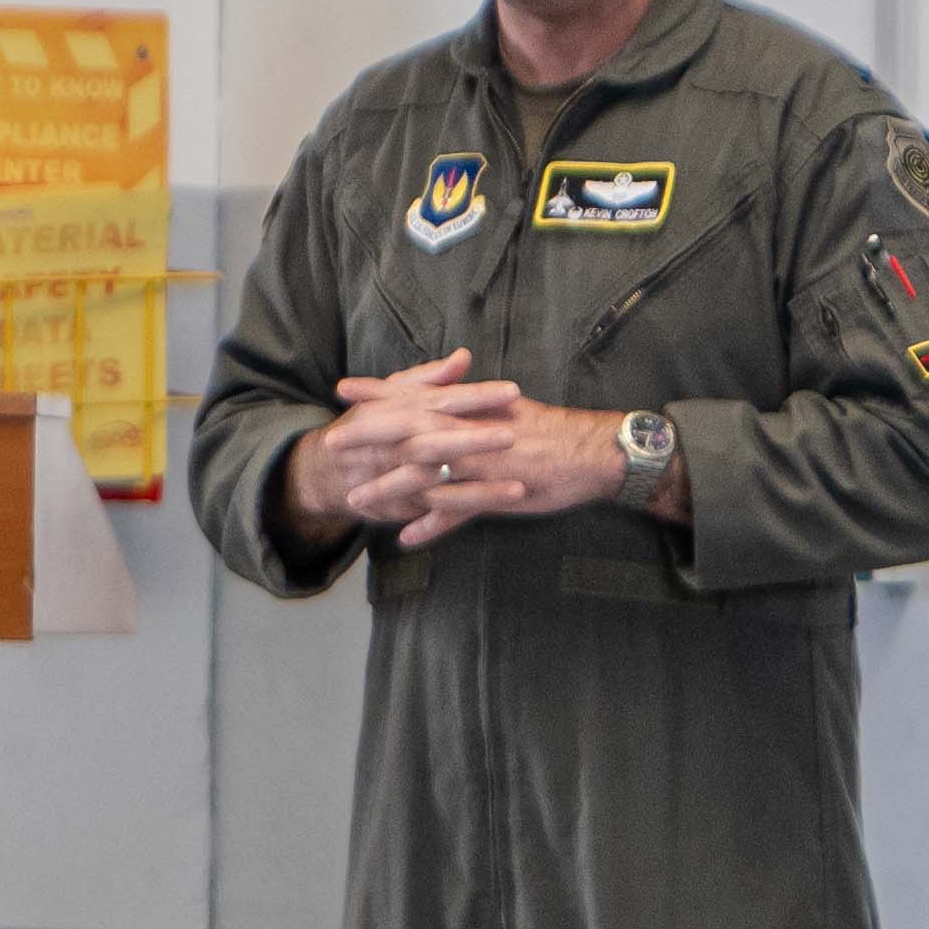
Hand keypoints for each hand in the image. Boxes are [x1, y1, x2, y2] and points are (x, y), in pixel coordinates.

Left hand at [293, 351, 630, 547]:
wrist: (597, 452)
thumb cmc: (550, 432)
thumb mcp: (506, 411)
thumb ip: (469, 405)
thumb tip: (445, 391)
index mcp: (473, 410)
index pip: (419, 396)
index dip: (380, 393)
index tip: (343, 389)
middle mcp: (474, 433)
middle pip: (412, 432)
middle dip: (370, 437)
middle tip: (331, 442)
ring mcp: (484, 464)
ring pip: (428, 475)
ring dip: (389, 489)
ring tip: (355, 501)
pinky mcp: (501, 493)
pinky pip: (461, 511)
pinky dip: (434, 525)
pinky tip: (406, 539)